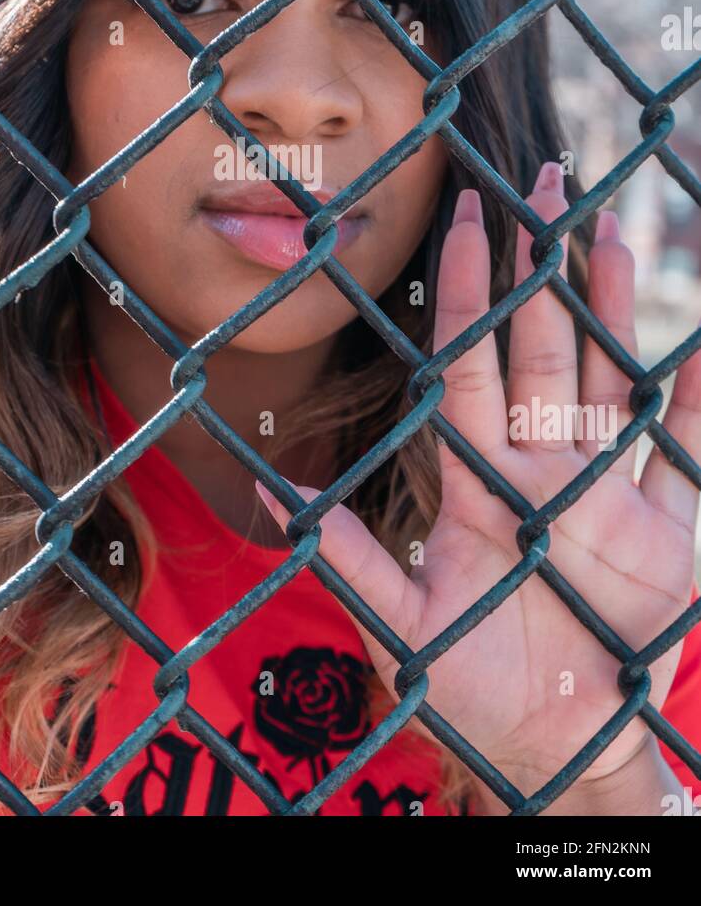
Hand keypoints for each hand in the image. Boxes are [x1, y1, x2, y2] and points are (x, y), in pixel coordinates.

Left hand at [256, 161, 700, 808]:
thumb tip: (274, 506)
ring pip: (610, 375)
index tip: (467, 222)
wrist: (557, 752)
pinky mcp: (667, 529)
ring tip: (611, 228)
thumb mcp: (406, 633)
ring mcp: (605, 491)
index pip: (471, 366)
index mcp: (480, 486)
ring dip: (612, 305)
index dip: (469, 294)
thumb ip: (354, 565)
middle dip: (541, 268)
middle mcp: (542, 470)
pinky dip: (698, 394)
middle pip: (542, 348)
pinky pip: (684, 446)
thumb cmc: (475, 695)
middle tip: (544, 181)